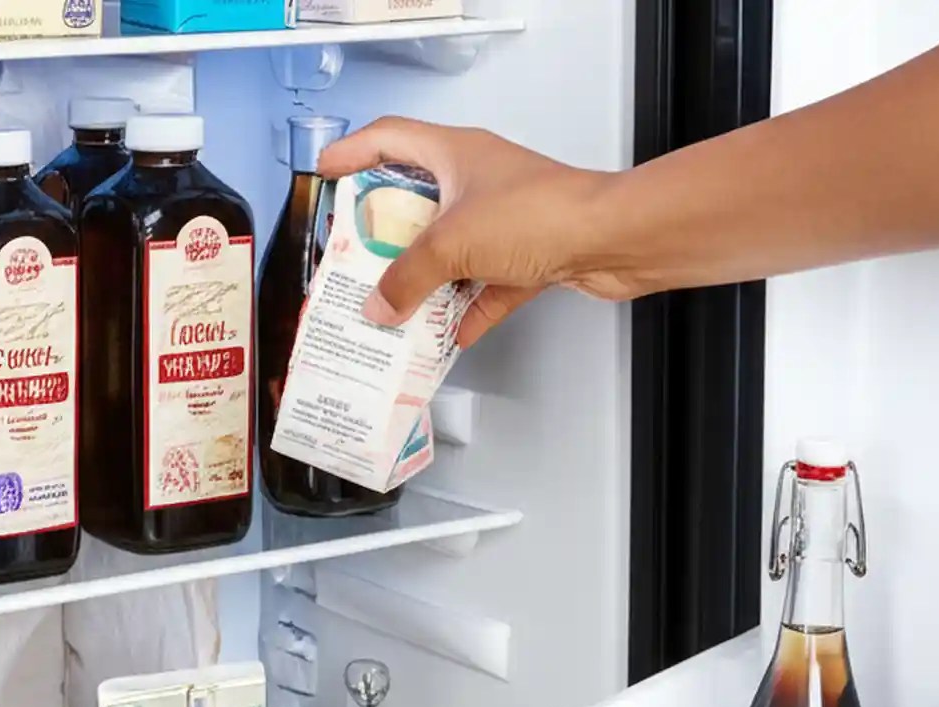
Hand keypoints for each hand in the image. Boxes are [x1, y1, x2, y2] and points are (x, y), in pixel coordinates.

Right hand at [319, 117, 611, 346]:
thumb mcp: (453, 244)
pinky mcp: (530, 255)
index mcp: (455, 154)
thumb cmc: (543, 212)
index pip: (389, 138)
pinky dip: (467, 310)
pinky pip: (487, 287)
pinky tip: (448, 335)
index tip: (325, 174)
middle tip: (354, 260)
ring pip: (452, 251)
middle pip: (418, 203)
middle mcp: (480, 181)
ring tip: (394, 309)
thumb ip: (406, 277)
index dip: (352, 152)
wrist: (612, 240)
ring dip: (426, 281)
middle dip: (385, 235)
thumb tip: (380, 304)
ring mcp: (506, 219)